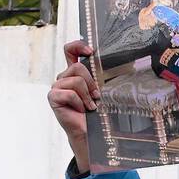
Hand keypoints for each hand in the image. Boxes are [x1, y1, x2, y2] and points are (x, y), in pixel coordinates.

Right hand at [48, 38, 99, 173]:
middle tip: (97, 96)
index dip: (78, 46)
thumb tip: (125, 62)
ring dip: (86, 95)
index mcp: (75, 72)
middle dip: (91, 82)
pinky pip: (69, 93)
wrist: (91, 131)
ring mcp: (57, 86)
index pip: (70, 50)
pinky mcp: (53, 96)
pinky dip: (79, 102)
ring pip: (75, 80)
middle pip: (77, 67)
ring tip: (90, 106)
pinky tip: (81, 110)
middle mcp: (64, 77)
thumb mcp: (103, 90)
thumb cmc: (99, 111)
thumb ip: (102, 76)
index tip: (91, 52)